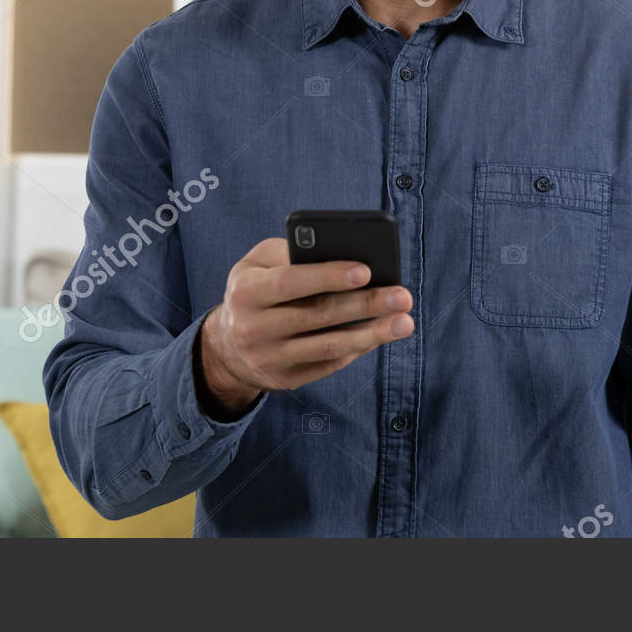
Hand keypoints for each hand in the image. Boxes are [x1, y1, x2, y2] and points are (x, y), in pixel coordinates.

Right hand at [199, 237, 413, 414]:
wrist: (227, 344)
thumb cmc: (256, 287)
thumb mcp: (258, 262)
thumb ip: (291, 252)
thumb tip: (342, 254)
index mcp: (246, 292)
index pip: (290, 283)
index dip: (328, 276)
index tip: (366, 270)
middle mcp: (253, 328)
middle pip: (317, 316)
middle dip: (365, 305)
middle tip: (402, 295)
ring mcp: (269, 359)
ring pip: (328, 346)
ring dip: (372, 334)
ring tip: (405, 322)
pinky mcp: (286, 380)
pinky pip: (329, 364)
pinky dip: (358, 348)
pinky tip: (382, 334)